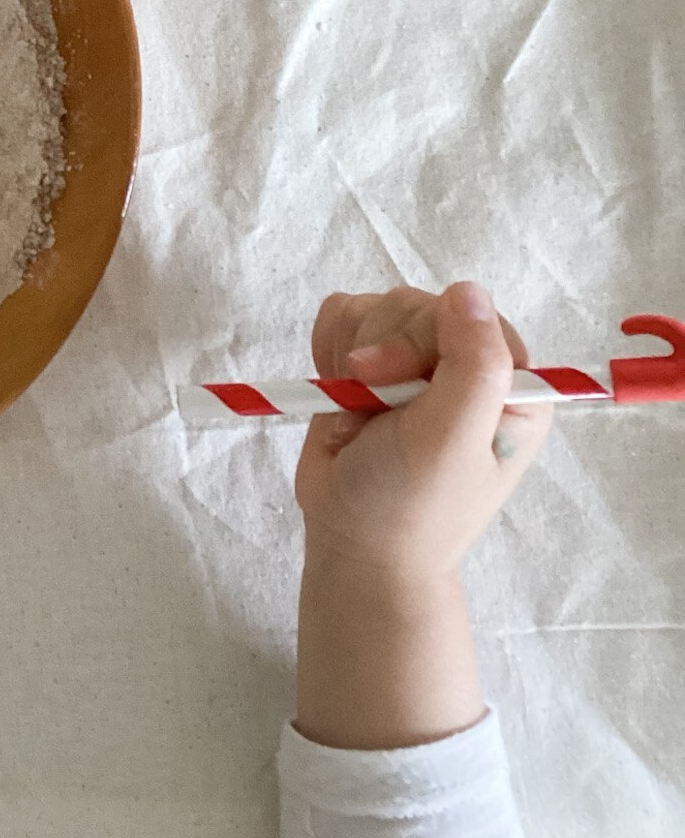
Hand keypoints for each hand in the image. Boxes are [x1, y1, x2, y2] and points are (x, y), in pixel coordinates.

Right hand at [296, 279, 550, 581]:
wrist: (355, 546)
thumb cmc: (411, 506)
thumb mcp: (452, 442)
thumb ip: (473, 366)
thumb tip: (468, 291)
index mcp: (509, 384)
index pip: (467, 313)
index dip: (423, 339)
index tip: (398, 385)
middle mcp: (465, 365)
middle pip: (415, 304)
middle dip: (382, 353)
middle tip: (373, 409)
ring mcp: (414, 360)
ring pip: (375, 306)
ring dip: (352, 355)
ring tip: (357, 411)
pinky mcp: (368, 360)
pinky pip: (342, 315)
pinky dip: (328, 349)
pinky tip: (338, 393)